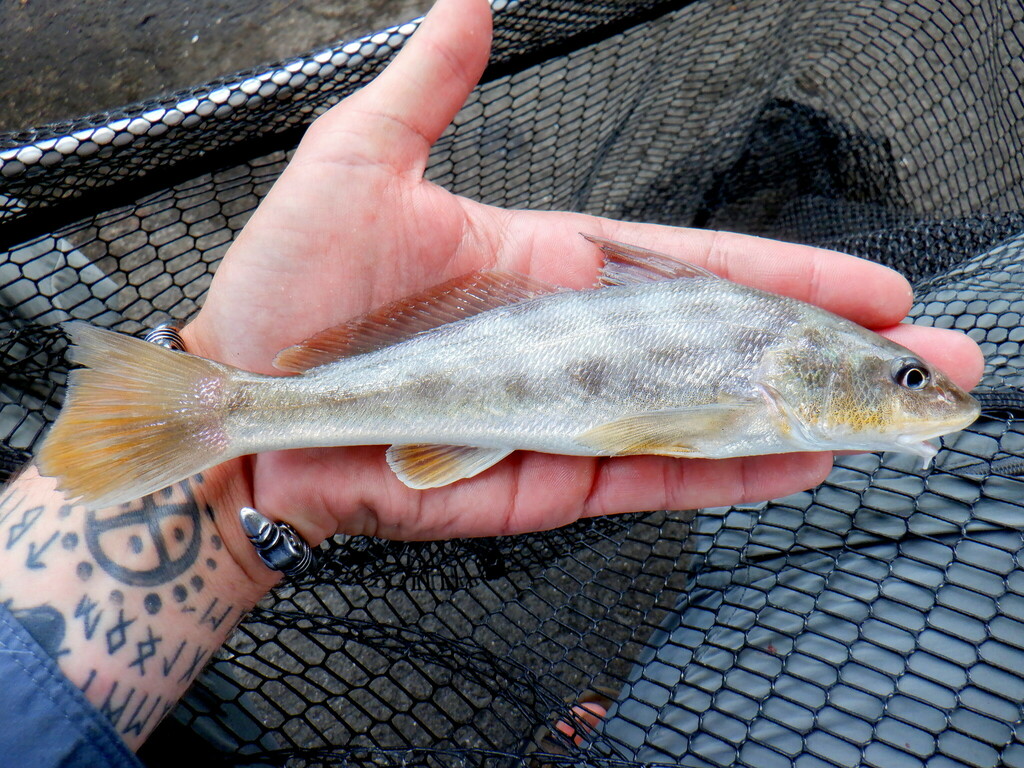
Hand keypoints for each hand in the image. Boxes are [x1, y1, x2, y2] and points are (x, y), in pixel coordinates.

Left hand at [185, 0, 982, 544]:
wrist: (243, 407)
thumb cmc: (286, 288)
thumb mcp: (357, 163)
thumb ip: (429, 89)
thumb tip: (472, 5)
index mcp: (552, 269)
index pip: (691, 267)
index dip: (780, 275)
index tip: (863, 286)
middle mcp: (575, 346)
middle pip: (722, 348)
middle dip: (829, 356)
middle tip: (929, 361)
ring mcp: (567, 417)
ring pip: (704, 418)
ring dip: (800, 419)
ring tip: (894, 420)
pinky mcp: (544, 481)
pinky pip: (648, 476)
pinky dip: (721, 474)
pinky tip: (795, 465)